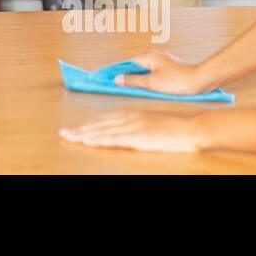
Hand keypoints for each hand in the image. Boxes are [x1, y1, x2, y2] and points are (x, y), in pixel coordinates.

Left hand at [60, 110, 204, 152]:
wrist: (191, 127)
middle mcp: (128, 118)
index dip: (89, 123)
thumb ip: (137, 123)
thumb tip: (126, 129)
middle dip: (80, 128)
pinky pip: (113, 139)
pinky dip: (97, 139)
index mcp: (132, 113)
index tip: (76, 126)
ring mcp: (132, 127)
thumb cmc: (175, 126)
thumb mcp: (151, 120)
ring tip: (69, 137)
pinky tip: (87, 141)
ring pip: (101, 131)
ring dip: (83, 134)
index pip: (104, 118)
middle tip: (64, 132)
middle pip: (98, 123)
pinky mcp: (137, 137)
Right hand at [114, 48, 213, 95]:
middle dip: (127, 75)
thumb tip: (117, 79)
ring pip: (145, 71)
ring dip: (137, 78)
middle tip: (115, 84)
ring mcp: (164, 62)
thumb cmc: (178, 81)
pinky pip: (154, 74)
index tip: (107, 76)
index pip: (128, 63)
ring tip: (128, 88)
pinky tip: (146, 88)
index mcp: (149, 56)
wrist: (201, 81)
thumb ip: (133, 81)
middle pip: (136, 66)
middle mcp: (156, 56)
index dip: (118, 71)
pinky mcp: (171, 70)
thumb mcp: (152, 83)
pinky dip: (147, 80)